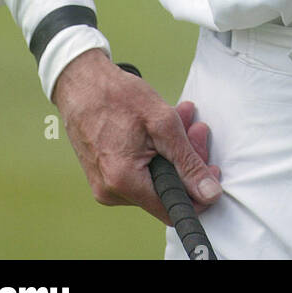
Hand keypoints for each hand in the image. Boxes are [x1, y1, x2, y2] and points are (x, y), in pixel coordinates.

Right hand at [51, 48, 221, 224]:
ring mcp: (105, 185)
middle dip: (188, 160)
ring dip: (174, 152)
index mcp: (124, 182)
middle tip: (196, 129)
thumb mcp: (163, 122)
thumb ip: (188, 161)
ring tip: (181, 118)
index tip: (210, 168)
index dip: (198, 191)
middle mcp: (111, 192)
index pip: (173, 210)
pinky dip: (156, 152)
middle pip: (166, 191)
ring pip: (155, 180)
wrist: (81, 83)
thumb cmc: (116, 96)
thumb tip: (210, 193)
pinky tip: (161, 128)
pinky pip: (139, 173)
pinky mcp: (104, 176)